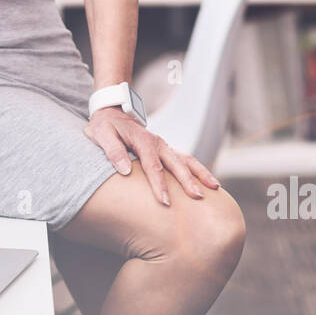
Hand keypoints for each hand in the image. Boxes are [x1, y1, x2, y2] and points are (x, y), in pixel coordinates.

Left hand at [83, 106, 220, 205]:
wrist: (112, 112)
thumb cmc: (105, 126)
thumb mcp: (101, 135)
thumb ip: (113, 151)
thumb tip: (125, 170)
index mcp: (143, 141)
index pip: (153, 166)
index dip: (159, 185)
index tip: (165, 202)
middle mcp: (158, 143)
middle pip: (176, 163)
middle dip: (187, 181)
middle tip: (197, 197)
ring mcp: (164, 146)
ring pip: (186, 159)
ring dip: (200, 173)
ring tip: (214, 187)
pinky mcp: (166, 150)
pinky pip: (185, 160)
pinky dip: (197, 169)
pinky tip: (207, 181)